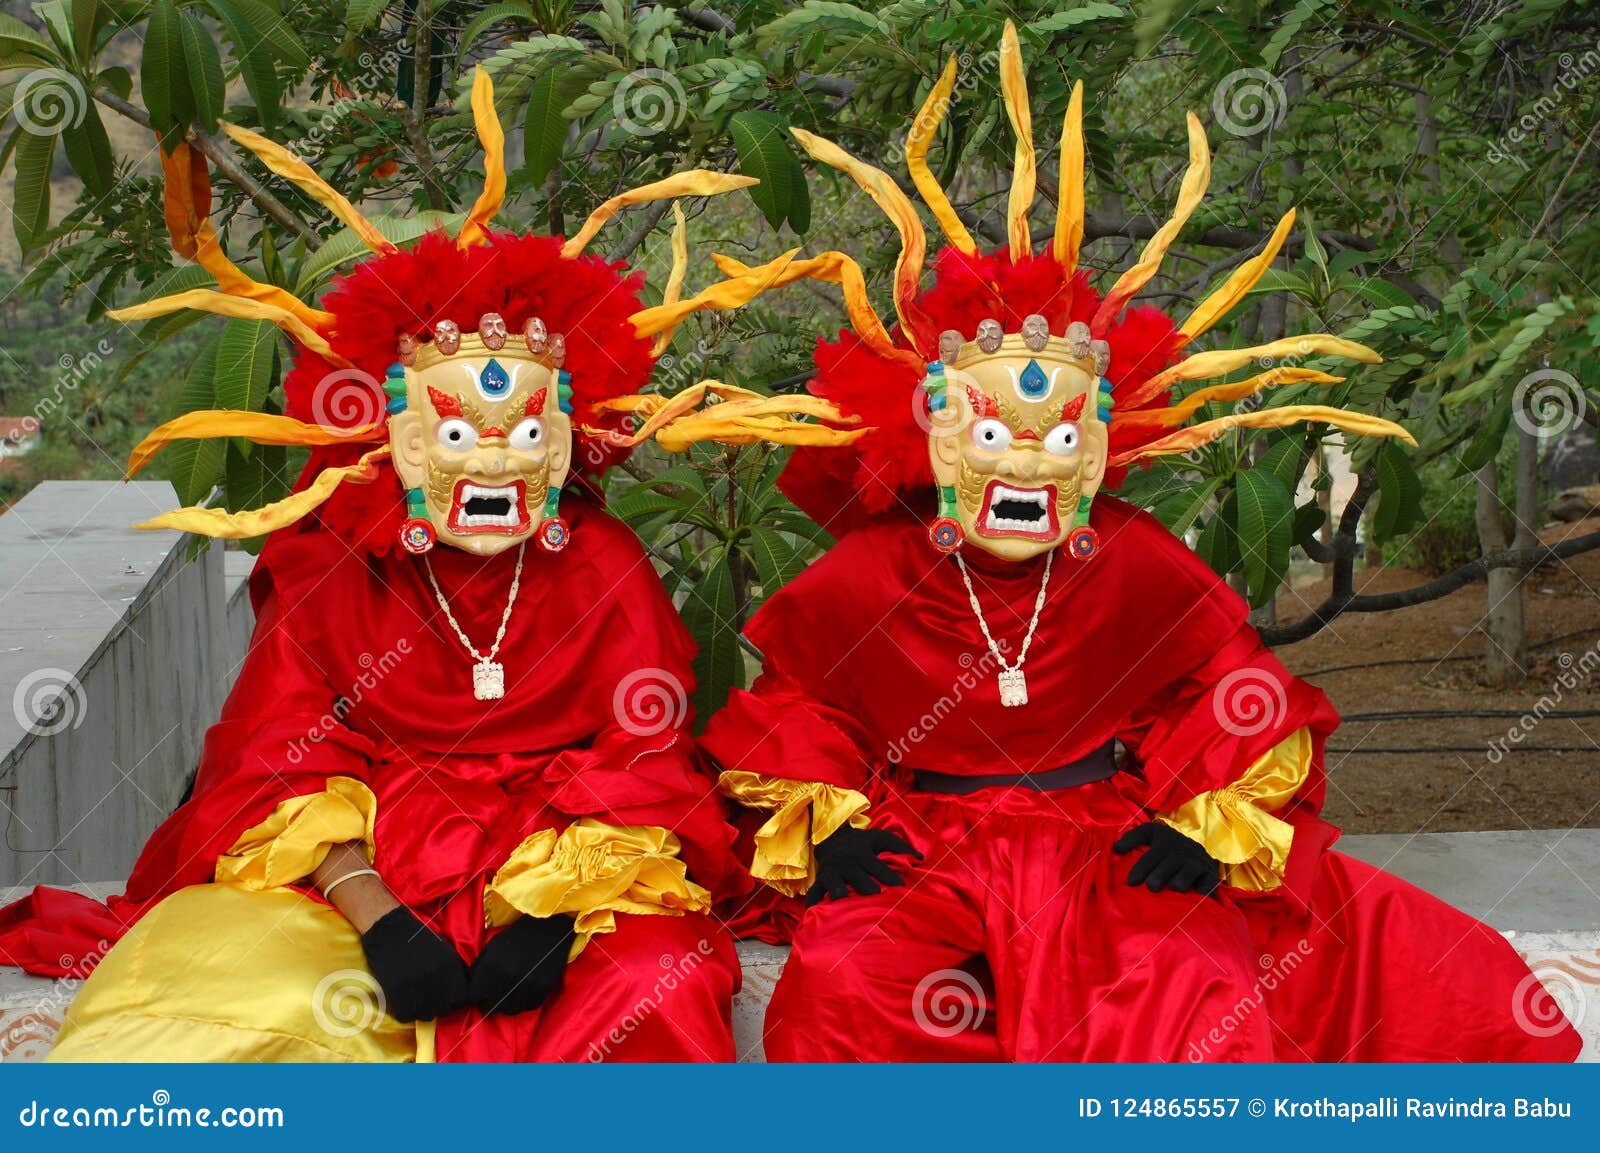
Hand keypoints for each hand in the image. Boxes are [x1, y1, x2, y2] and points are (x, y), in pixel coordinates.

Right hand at [359, 907, 470, 1022]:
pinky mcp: (396, 995)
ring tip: (419, 1000)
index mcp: (450, 970)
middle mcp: (436, 982)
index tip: (450, 998)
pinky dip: (406, 1011)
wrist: (390, 932)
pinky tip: (405, 1000)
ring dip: (425, 1010)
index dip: (456, 1000)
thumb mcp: (445, 952)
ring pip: (427, 1015)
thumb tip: (462, 992)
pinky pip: (407, 1016)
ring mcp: (416, 989)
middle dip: (441, 1006)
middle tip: (433, 999)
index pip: (461, 999)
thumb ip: (456, 972)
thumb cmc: (420, 939)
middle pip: (445, 1009)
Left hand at [469, 914, 576, 1015]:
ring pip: (511, 1010)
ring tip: (510, 997)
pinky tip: (524, 993)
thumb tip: (473, 989)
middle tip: (495, 997)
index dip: (478, 996)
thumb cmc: (516, 936)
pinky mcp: (543, 987)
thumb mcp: (492, 948)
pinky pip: (529, 1006)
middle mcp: (508, 977)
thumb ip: (480, 969)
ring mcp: (527, 984)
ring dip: (508, 1006)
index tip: (482, 994)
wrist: (548, 927)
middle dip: (491, 1003)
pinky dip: (525, 1003)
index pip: (475, 996)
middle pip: (492, 1006)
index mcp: (492, 966)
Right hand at [808, 826, 921, 904]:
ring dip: (840, 893)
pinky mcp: (821, 880)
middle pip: (858, 878)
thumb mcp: (880, 837)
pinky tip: (816, 915)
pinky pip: (815, 892)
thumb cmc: (861, 842)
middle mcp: (847, 863)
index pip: (878, 867)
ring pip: (835, 885)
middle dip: (866, 887)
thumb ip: (900, 846)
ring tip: (845, 904)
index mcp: (862, 853)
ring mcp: (832, 872)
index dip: (890, 878)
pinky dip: (815, 904)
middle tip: (877, 897)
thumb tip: (921, 858)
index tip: (901, 888)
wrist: (832, 837)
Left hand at [1113, 822, 1220, 894]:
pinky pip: (1206, 887)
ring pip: (1185, 878)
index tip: (1131, 882)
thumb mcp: (1151, 832)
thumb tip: (1116, 848)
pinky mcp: (1209, 876)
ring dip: (1178, 884)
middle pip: (1166, 868)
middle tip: (1151, 887)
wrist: (1201, 843)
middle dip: (1157, 878)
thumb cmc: (1169, 842)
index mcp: (1165, 844)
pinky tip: (1197, 899)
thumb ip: (1132, 838)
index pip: (1150, 857)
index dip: (1140, 870)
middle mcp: (1180, 854)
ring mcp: (1196, 865)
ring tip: (1172, 889)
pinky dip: (1202, 894)